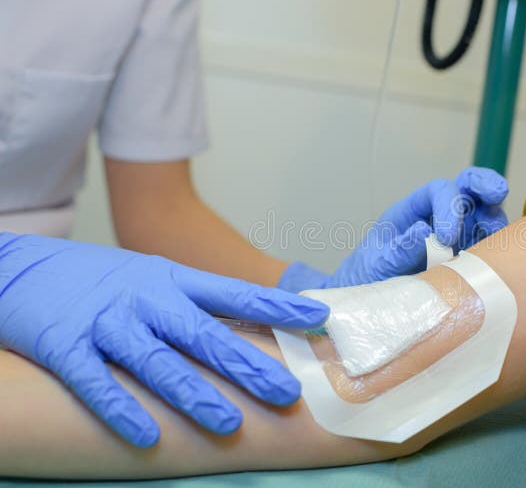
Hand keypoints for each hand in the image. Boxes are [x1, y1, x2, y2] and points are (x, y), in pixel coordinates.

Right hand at [0, 233, 328, 446]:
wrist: (23, 266)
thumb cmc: (102, 281)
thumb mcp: (154, 280)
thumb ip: (196, 304)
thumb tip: (252, 330)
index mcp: (172, 281)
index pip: (234, 294)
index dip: (277, 308)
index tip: (319, 319)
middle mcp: (145, 299)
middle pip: (203, 334)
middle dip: (246, 365)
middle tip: (285, 392)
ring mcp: (106, 322)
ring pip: (156, 362)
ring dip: (193, 395)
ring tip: (228, 423)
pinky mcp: (64, 345)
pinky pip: (95, 383)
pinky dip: (121, 409)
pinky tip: (147, 436)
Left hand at [278, 166, 507, 290]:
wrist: (373, 302)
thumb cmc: (370, 276)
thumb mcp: (378, 263)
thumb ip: (400, 248)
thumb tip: (423, 230)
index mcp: (414, 210)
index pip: (439, 191)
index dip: (450, 206)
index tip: (448, 238)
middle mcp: (439, 216)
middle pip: (467, 187)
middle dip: (485, 185)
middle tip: (497, 192)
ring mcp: (457, 234)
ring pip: (485, 214)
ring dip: (494, 220)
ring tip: (491, 239)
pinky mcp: (469, 256)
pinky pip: (489, 244)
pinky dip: (498, 247)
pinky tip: (495, 259)